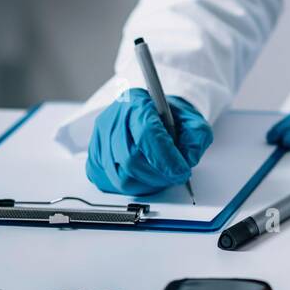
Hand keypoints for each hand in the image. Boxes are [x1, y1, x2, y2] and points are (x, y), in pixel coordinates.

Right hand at [86, 88, 212, 194]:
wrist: (154, 114)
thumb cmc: (171, 118)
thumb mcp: (193, 120)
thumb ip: (196, 138)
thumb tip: (186, 160)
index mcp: (137, 102)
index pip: (146, 132)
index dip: (165, 157)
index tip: (182, 170)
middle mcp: (113, 118)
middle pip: (130, 158)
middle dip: (158, 175)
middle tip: (176, 176)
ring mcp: (100, 138)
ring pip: (119, 176)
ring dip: (146, 184)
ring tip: (162, 177)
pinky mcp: (94, 156)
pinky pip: (109, 182)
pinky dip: (131, 187)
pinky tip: (145, 178)